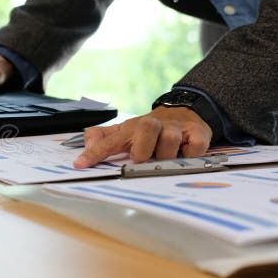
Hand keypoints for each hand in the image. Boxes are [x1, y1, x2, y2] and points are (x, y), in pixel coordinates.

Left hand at [73, 106, 212, 167]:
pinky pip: (194, 148)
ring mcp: (175, 128)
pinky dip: (190, 155)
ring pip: (170, 142)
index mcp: (130, 128)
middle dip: (143, 150)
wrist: (184, 112)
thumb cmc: (149, 130)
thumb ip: (102, 139)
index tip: (80, 165)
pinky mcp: (197, 133)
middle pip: (145, 131)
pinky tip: (186, 154)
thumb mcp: (124, 132)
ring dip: (167, 155)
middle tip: (143, 158)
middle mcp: (152, 125)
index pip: (108, 141)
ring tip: (166, 156)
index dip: (94, 153)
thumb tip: (86, 147)